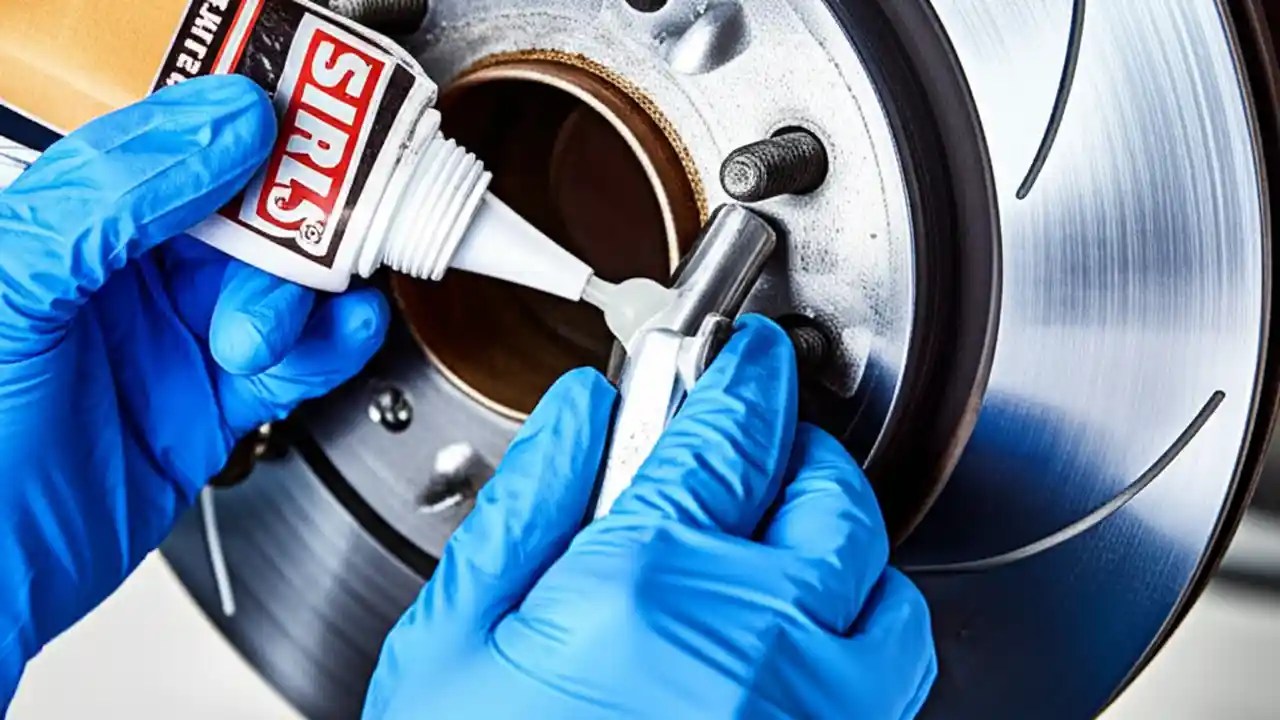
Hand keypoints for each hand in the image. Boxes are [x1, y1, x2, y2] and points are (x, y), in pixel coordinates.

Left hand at [0, 75, 387, 696]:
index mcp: (67, 229)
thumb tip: (221, 128)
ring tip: (262, 339)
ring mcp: (175, 340)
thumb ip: (117, 198)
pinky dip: (331, 343)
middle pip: (243, 214)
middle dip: (284, 227)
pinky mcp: (218, 406)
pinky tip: (339, 334)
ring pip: (281, 284)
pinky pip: (300, 358)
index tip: (291, 121)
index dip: (234, 128)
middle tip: (306, 239)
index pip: (168, 146)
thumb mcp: (18, 288)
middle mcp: (124, 277)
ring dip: (299, 300)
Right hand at [364, 316, 935, 718]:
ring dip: (843, 548)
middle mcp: (756, 646)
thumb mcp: (449, 647)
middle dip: (797, 451)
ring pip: (884, 592)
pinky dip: (856, 635)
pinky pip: (885, 683)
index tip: (742, 352)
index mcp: (647, 589)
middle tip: (751, 448)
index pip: (729, 428)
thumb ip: (525, 509)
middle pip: (832, 498)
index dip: (740, 370)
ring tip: (779, 547)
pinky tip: (789, 641)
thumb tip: (582, 417)